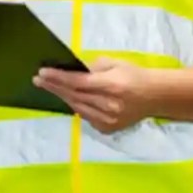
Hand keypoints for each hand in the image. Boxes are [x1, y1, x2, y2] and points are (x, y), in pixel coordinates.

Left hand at [34, 57, 153, 133]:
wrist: (154, 96)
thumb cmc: (134, 75)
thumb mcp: (114, 63)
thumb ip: (93, 67)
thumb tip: (74, 70)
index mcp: (111, 86)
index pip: (78, 83)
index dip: (58, 78)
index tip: (42, 73)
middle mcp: (108, 105)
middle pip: (74, 96)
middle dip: (54, 86)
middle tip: (38, 79)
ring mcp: (108, 120)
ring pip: (77, 108)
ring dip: (62, 97)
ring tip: (49, 87)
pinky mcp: (108, 129)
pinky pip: (86, 117)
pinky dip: (76, 106)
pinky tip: (68, 98)